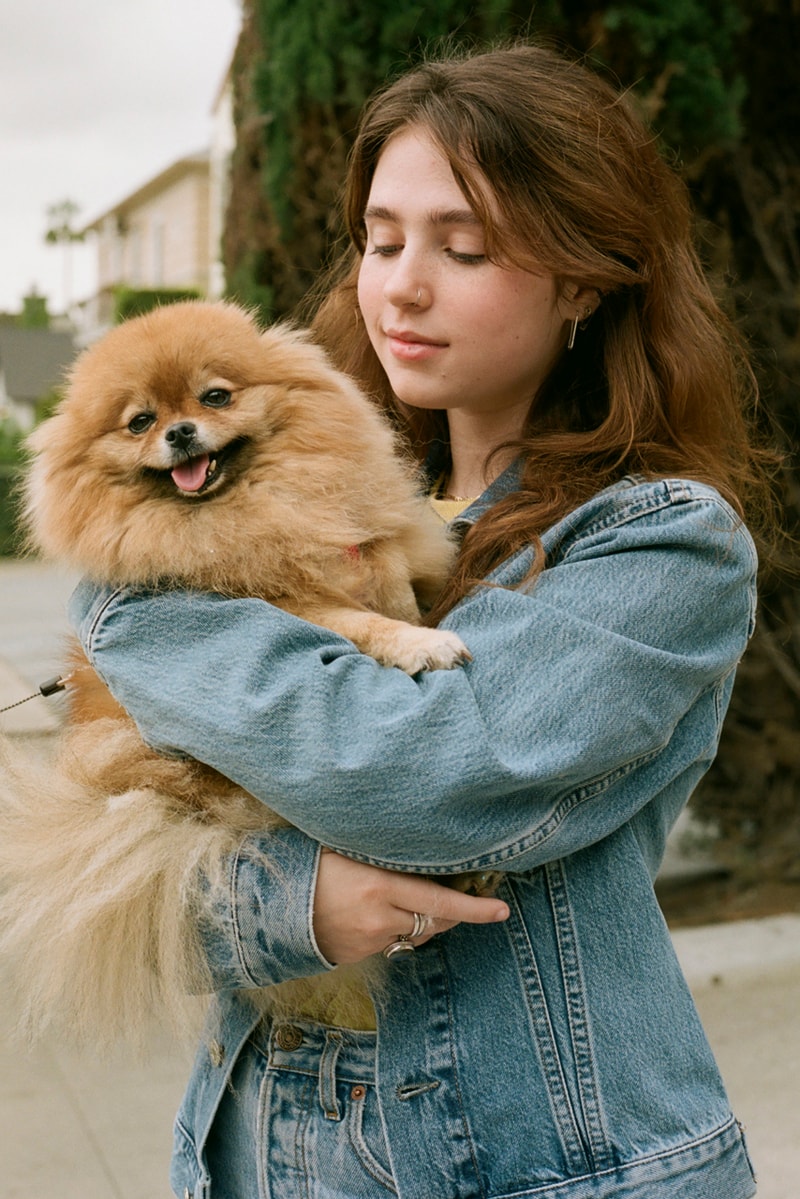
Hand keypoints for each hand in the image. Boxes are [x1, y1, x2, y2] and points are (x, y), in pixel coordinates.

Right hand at [313, 848, 509, 964]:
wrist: (266, 905)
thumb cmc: (308, 863)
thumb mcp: (349, 848)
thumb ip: (385, 854)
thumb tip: (423, 847)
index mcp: (379, 885)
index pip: (441, 901)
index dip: (476, 907)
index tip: (501, 909)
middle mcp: (379, 916)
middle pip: (436, 923)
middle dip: (457, 914)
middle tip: (471, 899)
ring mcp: (369, 940)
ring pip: (416, 935)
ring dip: (424, 921)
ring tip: (412, 897)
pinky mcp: (358, 955)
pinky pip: (391, 942)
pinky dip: (396, 929)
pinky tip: (380, 911)